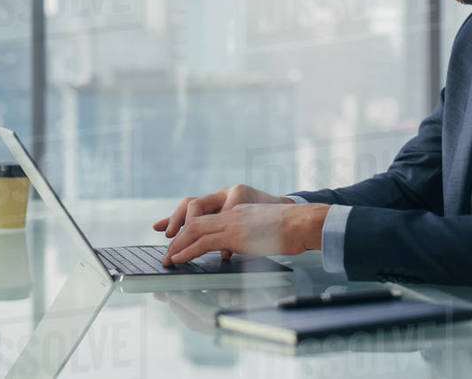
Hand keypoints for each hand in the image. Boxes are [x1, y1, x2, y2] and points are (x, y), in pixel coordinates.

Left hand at [153, 184, 294, 258]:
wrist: (304, 222)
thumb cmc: (293, 230)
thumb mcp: (267, 231)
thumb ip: (253, 237)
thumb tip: (246, 249)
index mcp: (239, 211)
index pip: (207, 218)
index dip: (189, 229)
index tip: (178, 240)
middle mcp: (232, 213)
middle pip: (195, 221)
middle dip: (177, 237)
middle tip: (167, 253)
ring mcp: (232, 222)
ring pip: (194, 230)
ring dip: (177, 246)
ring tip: (168, 260)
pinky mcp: (234, 234)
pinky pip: (202, 242)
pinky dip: (187, 252)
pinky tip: (179, 260)